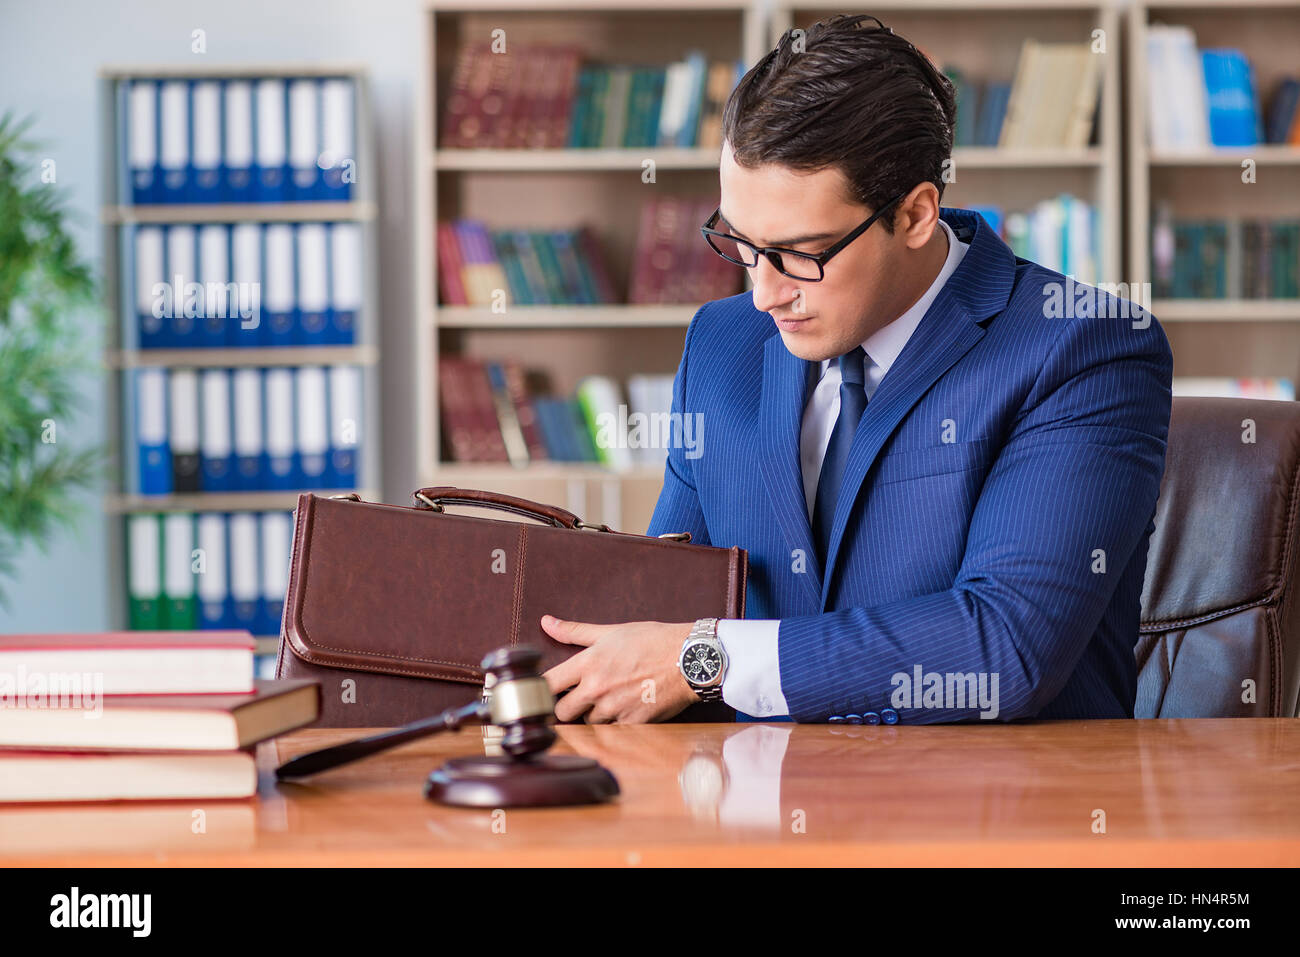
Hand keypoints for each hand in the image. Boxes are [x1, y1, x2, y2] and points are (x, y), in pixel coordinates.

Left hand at [539, 615, 698, 722]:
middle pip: (561, 711)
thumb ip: (575, 631)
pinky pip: (612, 731)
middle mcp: (597, 688)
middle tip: (577, 698)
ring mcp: (614, 708)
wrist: (688, 659)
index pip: (546, 685)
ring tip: (609, 699)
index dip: (539, 691)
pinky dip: (615, 723)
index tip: (543, 691)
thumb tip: (546, 622)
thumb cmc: (651, 641)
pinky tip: (626, 708)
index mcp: (588, 664)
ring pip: (587, 722)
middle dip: (566, 706)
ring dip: (593, 715)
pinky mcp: (632, 723)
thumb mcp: (611, 631)